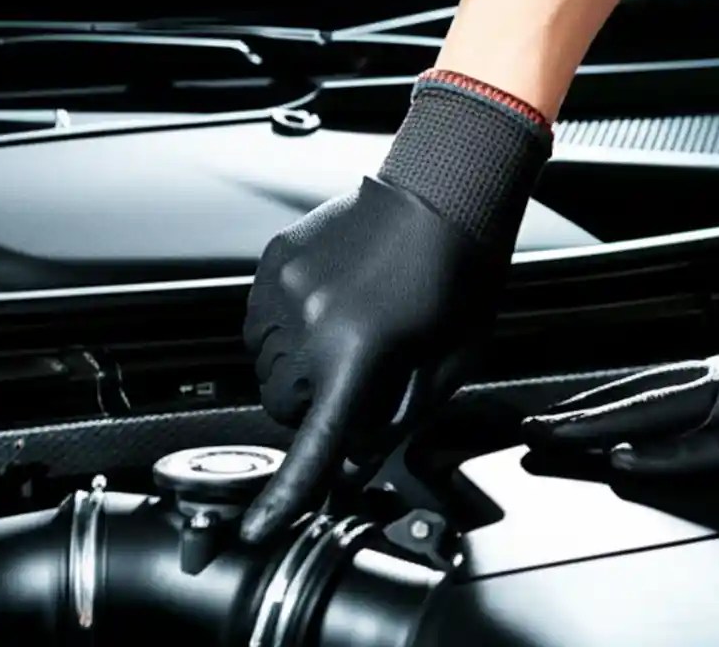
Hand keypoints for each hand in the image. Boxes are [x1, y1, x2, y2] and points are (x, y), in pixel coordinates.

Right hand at [238, 70, 550, 543]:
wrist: (444, 193)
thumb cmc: (460, 274)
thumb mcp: (448, 361)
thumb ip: (399, 417)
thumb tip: (357, 458)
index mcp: (360, 355)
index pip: (314, 443)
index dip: (286, 494)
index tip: (259, 526)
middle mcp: (311, 325)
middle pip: (282, 406)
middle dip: (313, 407)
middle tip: (357, 378)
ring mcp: (285, 290)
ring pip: (266, 365)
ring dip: (296, 367)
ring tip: (347, 331)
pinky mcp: (275, 262)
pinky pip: (259, 320)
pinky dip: (285, 329)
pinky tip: (329, 305)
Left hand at [522, 265, 718, 478]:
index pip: (657, 381)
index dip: (606, 399)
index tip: (566, 410)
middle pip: (641, 391)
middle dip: (579, 410)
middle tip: (530, 425)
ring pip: (656, 411)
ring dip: (596, 426)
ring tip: (549, 438)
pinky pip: (705, 449)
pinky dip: (659, 455)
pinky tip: (622, 460)